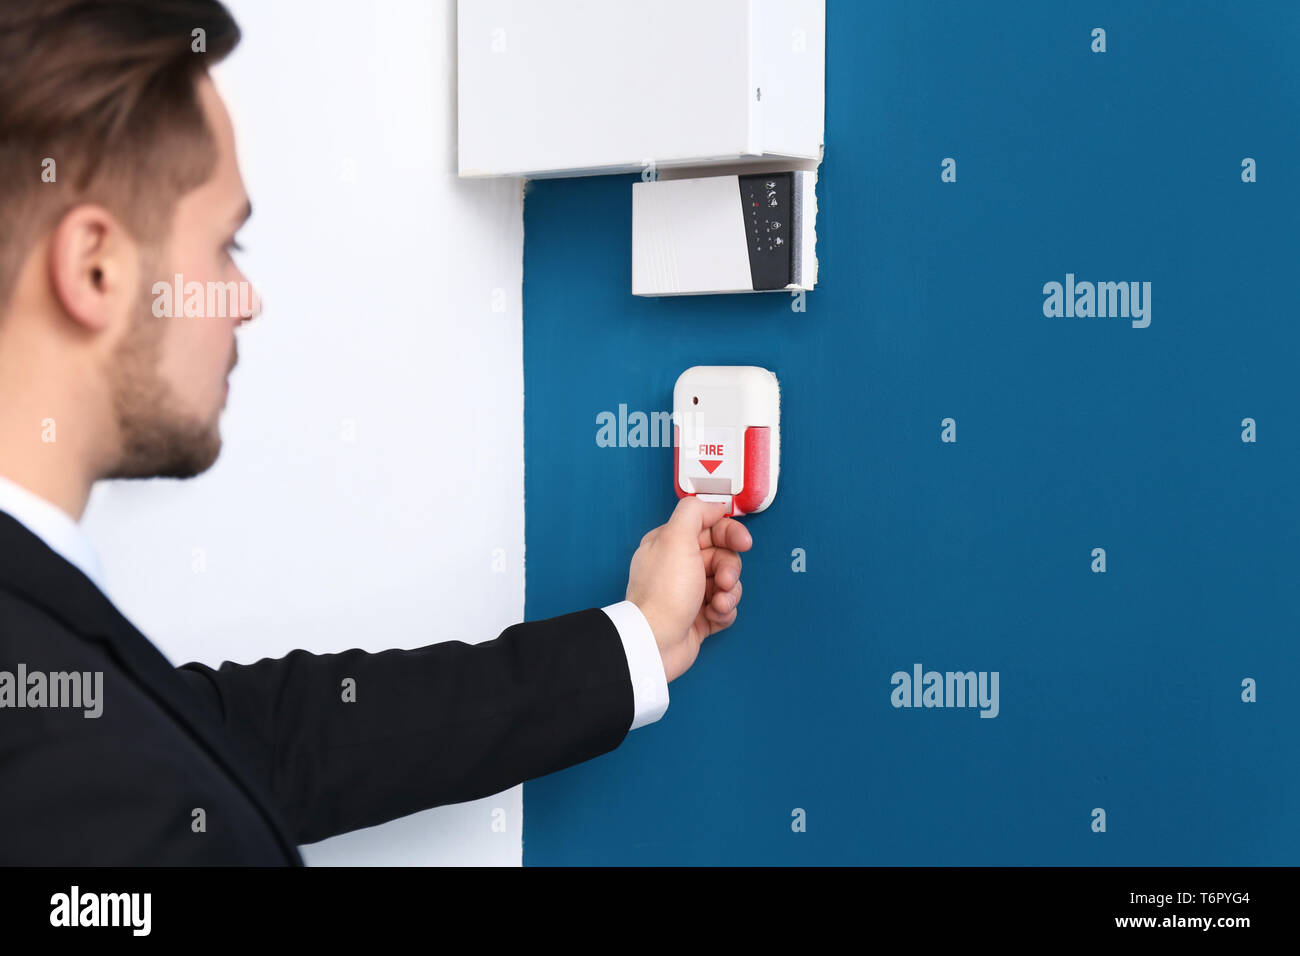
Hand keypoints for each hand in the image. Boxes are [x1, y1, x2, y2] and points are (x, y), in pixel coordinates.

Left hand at [625, 497, 752, 682]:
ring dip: (730, 592)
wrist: (657, 642)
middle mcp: (679, 566)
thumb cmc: (664, 594)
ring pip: (728, 582)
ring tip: (718, 602)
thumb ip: (694, 512)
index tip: (744, 542)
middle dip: (730, 568)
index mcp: (670, 544)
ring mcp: (690, 593)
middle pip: (722, 555)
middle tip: (724, 580)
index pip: (709, 527)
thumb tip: (713, 505)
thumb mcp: (675, 538)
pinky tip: (714, 616)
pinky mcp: (699, 617)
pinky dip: (725, 611)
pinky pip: (726, 607)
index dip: (730, 533)